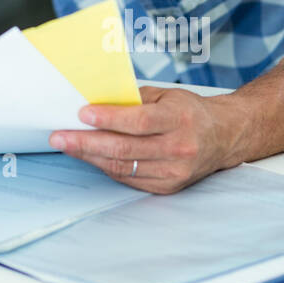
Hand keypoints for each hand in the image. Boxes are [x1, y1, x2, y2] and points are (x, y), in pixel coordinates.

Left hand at [49, 86, 236, 194]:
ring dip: (90, 156)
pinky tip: (90, 156)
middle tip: (59, 136)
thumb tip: (95, 103)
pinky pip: (129, 178)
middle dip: (86, 143)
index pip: (139, 121)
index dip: (109, 119)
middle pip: (125, 148)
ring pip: (123, 166)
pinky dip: (106, 167)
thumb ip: (133, 100)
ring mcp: (174, 171)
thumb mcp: (166, 95)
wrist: (223, 136)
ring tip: (67, 145)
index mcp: (179, 119)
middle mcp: (179, 148)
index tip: (82, 114)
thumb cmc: (189, 111)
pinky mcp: (168, 187)